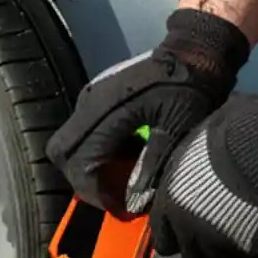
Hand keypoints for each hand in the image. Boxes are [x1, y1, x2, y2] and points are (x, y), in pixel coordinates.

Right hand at [47, 10, 249, 216]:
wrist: (196, 49)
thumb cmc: (191, 87)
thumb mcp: (178, 130)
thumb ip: (152, 167)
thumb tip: (134, 202)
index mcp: (108, 109)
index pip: (81, 161)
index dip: (95, 192)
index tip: (118, 207)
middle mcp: (90, 102)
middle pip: (61, 153)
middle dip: (82, 181)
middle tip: (111, 197)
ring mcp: (90, 97)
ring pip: (69, 143)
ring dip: (88, 167)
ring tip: (119, 181)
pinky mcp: (96, 96)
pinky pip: (83, 132)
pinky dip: (95, 153)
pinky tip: (124, 159)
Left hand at [150, 86, 257, 257]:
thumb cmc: (239, 130)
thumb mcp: (197, 145)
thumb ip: (189, 173)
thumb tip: (193, 176)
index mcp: (170, 203)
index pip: (162, 239)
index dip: (178, 237)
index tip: (191, 233)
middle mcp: (190, 230)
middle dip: (205, 253)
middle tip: (224, 240)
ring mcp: (222, 247)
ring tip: (245, 249)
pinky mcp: (254, 256)